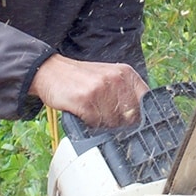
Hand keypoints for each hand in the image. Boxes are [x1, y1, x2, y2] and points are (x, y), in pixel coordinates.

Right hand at [32, 54, 147, 129]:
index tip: (132, 122)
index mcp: (125, 73)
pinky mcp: (86, 99)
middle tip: (103, 115)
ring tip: (91, 111)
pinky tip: (81, 112)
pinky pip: (95, 123)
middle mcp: (116, 78)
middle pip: (130, 116)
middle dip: (119, 122)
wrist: (50, 71)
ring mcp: (101, 88)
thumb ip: (125, 93)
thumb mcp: (108, 77)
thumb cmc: (80, 79)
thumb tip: (138, 119)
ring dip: (102, 123)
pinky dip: (89, 123)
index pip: (145, 101)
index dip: (140, 116)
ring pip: (113, 122)